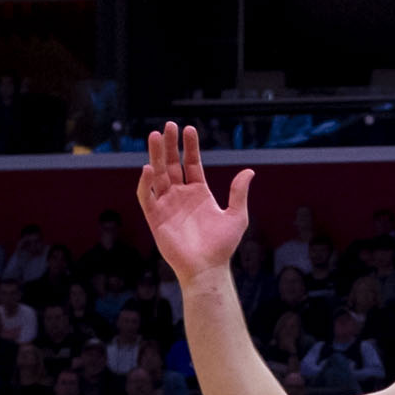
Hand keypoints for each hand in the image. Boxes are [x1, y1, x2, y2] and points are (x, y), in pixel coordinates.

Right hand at [138, 123, 254, 279]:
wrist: (207, 268)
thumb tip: (249, 171)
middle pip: (172, 164)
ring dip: (155, 156)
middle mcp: (181, 196)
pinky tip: (148, 168)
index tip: (189, 129)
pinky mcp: (155, 217)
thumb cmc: (222, 246)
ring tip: (154, 136)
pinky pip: (146, 196)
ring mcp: (167, 205)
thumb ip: (239, 193)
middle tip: (167, 126)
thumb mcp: (236, 216)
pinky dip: (145, 183)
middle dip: (169, 145)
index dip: (189, 147)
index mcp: (199, 193)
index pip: (191, 163)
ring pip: (158, 175)